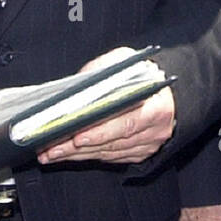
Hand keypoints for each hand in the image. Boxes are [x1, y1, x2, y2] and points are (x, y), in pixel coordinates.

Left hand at [37, 47, 174, 165]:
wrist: (168, 92)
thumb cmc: (145, 74)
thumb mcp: (129, 61)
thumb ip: (105, 69)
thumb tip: (79, 84)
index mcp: (157, 108)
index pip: (126, 124)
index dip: (101, 132)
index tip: (77, 136)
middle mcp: (154, 131)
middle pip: (112, 143)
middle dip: (78, 147)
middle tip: (52, 148)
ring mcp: (147, 145)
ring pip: (108, 154)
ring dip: (77, 155)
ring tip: (52, 153)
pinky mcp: (140, 153)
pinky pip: (111, 158)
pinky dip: (89, 155)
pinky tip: (70, 154)